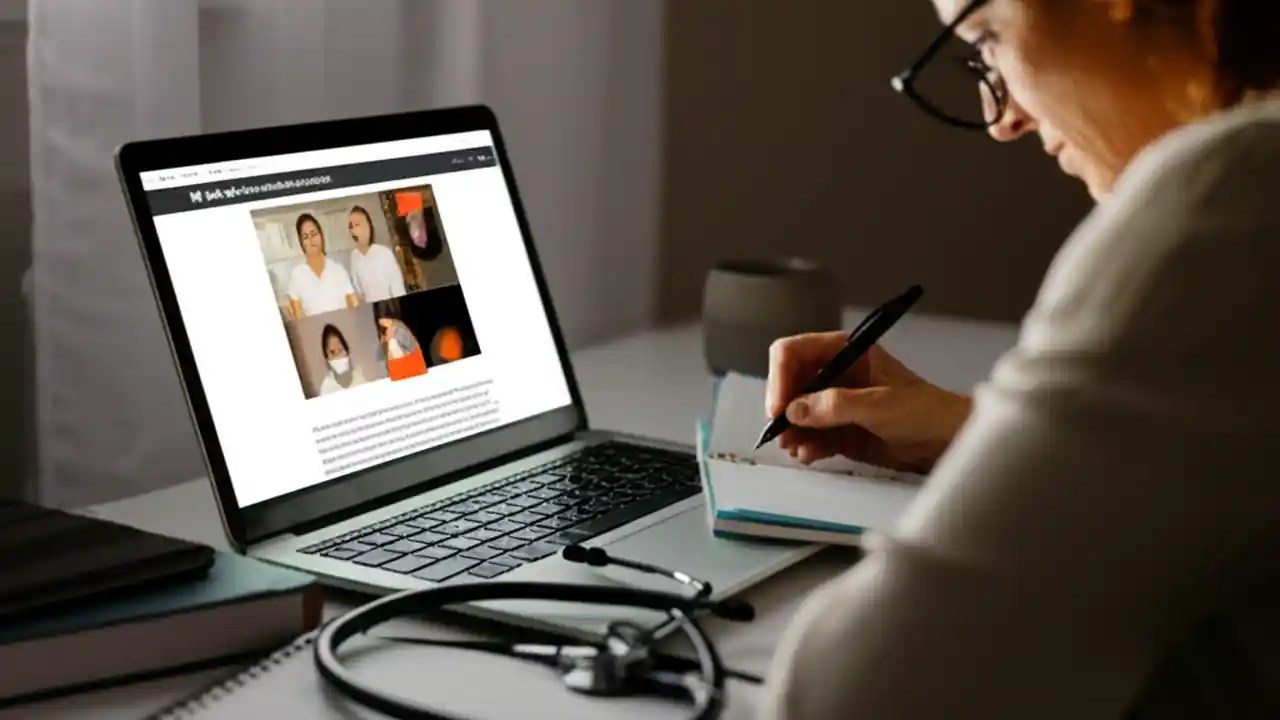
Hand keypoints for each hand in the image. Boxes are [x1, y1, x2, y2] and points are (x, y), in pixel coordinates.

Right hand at [766, 332, 971, 472]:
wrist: (946, 441)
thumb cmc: (921, 411)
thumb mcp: (879, 404)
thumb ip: (836, 405)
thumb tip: (794, 410)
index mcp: (843, 351)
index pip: (794, 352)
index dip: (780, 377)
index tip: (778, 408)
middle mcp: (833, 373)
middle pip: (788, 383)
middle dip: (783, 409)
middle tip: (783, 434)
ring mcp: (834, 403)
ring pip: (795, 413)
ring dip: (792, 432)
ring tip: (798, 450)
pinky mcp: (838, 430)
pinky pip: (809, 435)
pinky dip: (805, 446)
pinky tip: (810, 456)